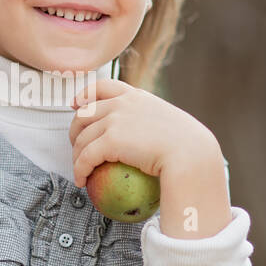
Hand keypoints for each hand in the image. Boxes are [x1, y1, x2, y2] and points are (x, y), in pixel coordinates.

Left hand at [69, 75, 219, 187]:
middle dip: (75, 130)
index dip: (84, 94)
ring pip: (81, 138)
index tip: (75, 104)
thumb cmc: (187, 145)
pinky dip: (79, 170)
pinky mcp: (109, 140)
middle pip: (84, 113)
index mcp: (136, 96)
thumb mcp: (168, 122)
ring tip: (80, 169)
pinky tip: (81, 180)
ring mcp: (114, 120)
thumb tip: (147, 137)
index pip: (102, 86)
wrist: (190, 154)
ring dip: (76, 156)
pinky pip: (85, 157)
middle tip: (77, 146)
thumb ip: (151, 122)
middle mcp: (122, 104)